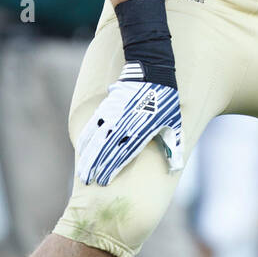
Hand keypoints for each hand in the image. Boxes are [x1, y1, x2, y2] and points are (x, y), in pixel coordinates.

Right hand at [76, 71, 182, 185]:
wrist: (152, 74)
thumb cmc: (165, 101)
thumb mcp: (173, 123)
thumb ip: (173, 146)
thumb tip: (176, 168)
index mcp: (140, 132)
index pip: (122, 155)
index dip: (111, 169)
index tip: (103, 182)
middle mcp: (124, 126)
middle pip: (105, 151)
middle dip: (95, 168)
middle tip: (87, 181)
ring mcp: (113, 117)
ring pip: (96, 141)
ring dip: (87, 157)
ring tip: (82, 172)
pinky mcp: (106, 108)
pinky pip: (92, 126)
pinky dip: (85, 139)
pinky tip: (81, 150)